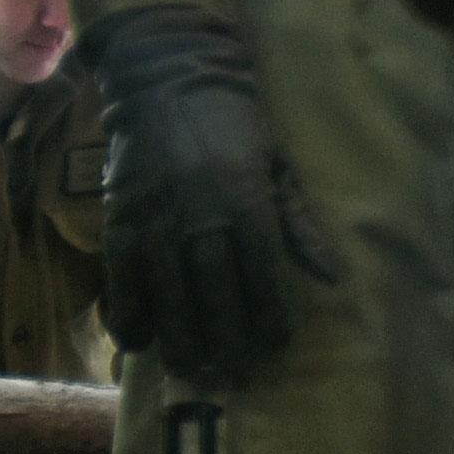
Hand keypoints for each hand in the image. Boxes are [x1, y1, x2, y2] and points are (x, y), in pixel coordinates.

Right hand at [90, 11, 333, 391]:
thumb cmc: (234, 123)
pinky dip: (127, 311)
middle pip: (215, 293)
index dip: (271, 315)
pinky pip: (122, 276)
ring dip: (179, 336)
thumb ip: (299, 222)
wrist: (168, 77)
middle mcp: (201, 215)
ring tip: (191, 369)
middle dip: (226, 339)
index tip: (276, 346)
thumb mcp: (278, 164)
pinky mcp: (121, 217)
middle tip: (233, 376)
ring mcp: (156, 218)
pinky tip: (137, 340)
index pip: (264, 273)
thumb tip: (332, 276)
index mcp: (247, 200)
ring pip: (168, 292)